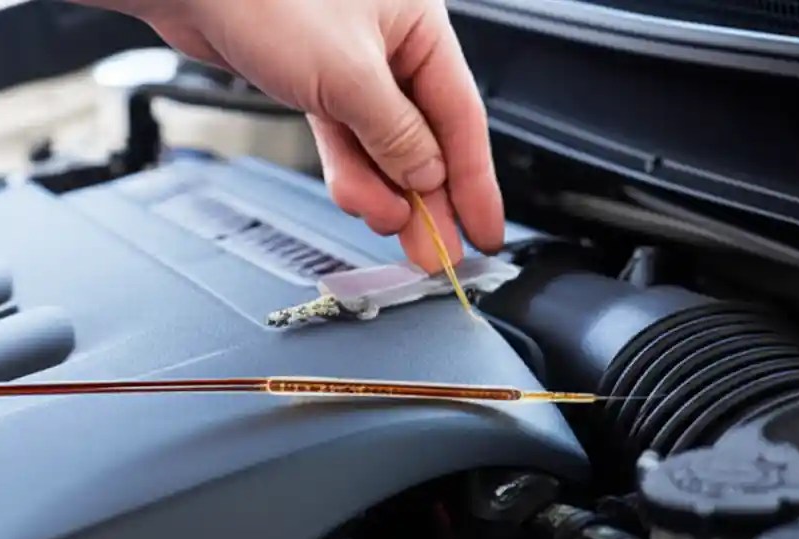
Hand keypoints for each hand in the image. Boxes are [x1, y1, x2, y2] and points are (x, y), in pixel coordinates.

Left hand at [74, 0, 503, 271]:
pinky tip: (359, 200)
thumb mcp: (348, 76)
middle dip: (429, 200)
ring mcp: (352, 65)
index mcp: (420, 26)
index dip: (475, 181)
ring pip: (382, 145)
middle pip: (425, 137)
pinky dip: (351, 172)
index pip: (462, 116)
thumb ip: (395, 133)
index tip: (484, 230)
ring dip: (386, 192)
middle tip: (436, 252)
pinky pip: (346, 139)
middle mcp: (392, 44)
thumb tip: (429, 177)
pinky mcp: (315, 80)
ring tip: (390, 229)